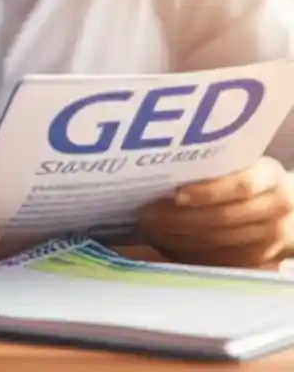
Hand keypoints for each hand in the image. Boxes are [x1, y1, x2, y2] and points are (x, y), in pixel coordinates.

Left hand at [140, 157, 293, 267]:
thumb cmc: (241, 176)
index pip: (241, 186)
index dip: (208, 192)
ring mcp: (271, 236)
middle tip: (146, 215)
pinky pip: (219, 259)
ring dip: (179, 237)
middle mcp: (276, 206)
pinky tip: (165, 242)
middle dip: (180, 218)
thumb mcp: (235, 164)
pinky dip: (189, 252)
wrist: (274, 203)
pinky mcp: (259, 259)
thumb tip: (161, 173)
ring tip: (150, 228)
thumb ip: (209, 168)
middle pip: (225, 217)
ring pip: (219, 242)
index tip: (176, 195)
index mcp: (270, 176)